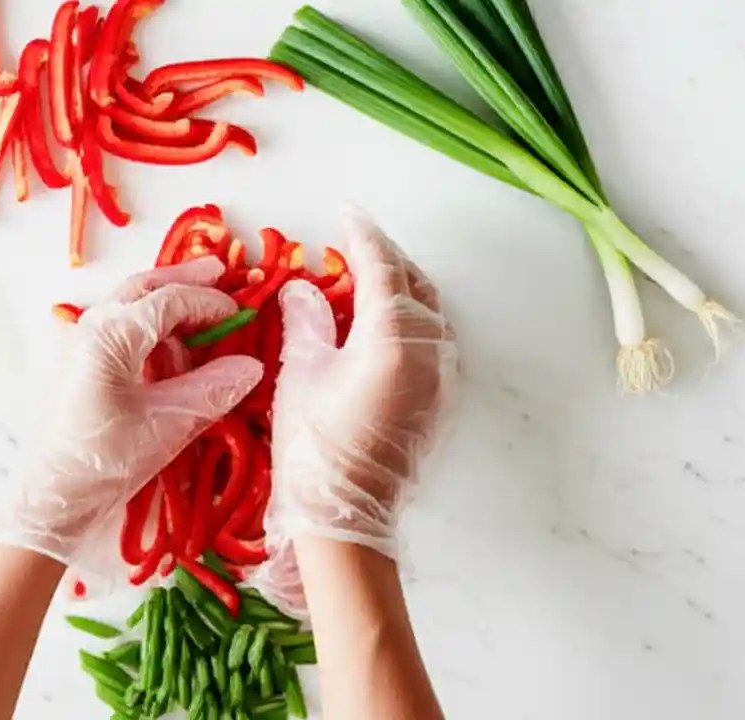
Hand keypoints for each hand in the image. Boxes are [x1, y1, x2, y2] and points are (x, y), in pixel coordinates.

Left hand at [0, 257, 262, 572]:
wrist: (53, 498)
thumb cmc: (105, 460)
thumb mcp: (168, 424)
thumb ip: (212, 389)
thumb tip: (251, 366)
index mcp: (110, 335)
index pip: (168, 300)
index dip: (209, 302)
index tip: (241, 313)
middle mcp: (90, 329)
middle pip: (143, 287)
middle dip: (183, 279)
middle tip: (220, 271)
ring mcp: (80, 346)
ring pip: (129, 306)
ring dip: (167, 305)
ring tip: (203, 321)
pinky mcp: (79, 367)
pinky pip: (119, 331)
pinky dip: (150, 330)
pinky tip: (172, 353)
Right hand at [255, 209, 456, 613]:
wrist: (346, 520)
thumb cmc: (315, 449)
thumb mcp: (301, 374)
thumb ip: (307, 319)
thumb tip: (304, 286)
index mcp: (395, 340)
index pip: (382, 268)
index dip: (361, 234)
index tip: (344, 211)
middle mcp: (431, 353)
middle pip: (415, 284)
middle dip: (385, 258)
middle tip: (352, 242)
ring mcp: (443, 378)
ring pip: (430, 312)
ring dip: (401, 287)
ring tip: (366, 276)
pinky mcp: (441, 401)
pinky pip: (434, 340)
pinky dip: (410, 319)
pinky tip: (382, 322)